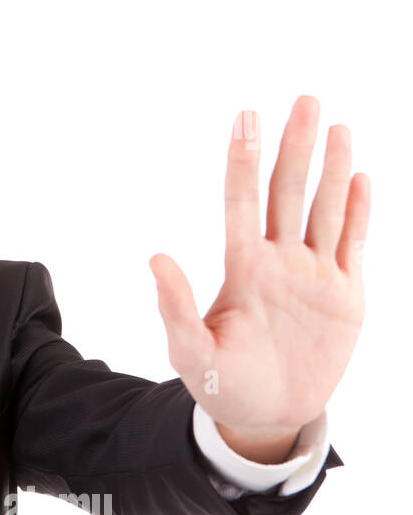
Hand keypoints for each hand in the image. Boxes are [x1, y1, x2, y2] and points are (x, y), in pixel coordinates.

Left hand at [148, 95, 368, 462]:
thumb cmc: (219, 384)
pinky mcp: (344, 294)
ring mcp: (313, 274)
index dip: (244, 161)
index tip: (246, 118)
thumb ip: (176, 307)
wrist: (264, 416)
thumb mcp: (190, 351)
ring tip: (334, 125)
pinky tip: (360, 176)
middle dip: (295, 147)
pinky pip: (354, 242)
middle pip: (288, 192)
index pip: (242, 202)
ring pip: (324, 208)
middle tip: (303, 98)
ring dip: (331, 167)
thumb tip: (154, 259)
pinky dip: (360, 211)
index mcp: (242, 269)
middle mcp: (278, 261)